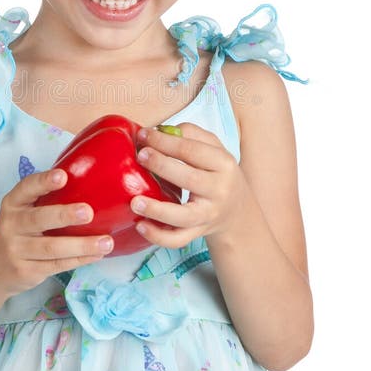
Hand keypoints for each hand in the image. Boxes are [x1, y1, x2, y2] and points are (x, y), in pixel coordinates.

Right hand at [0, 169, 113, 299]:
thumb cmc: (17, 233)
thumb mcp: (20, 213)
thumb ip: (43, 200)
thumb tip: (87, 182)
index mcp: (13, 204)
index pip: (26, 188)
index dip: (44, 181)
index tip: (63, 176)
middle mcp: (11, 226)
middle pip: (38, 220)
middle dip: (63, 215)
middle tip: (88, 212)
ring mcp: (17, 250)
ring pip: (52, 248)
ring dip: (82, 245)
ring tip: (106, 242)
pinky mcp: (26, 271)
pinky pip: (57, 265)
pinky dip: (80, 260)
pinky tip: (97, 254)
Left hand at [129, 123, 249, 248]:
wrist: (236, 210)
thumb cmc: (217, 173)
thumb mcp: (214, 149)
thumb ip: (190, 134)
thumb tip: (160, 130)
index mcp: (224, 164)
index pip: (192, 150)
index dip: (165, 141)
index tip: (143, 135)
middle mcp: (219, 190)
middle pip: (189, 178)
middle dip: (162, 165)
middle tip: (140, 156)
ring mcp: (208, 215)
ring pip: (183, 216)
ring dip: (157, 210)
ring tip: (135, 201)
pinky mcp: (198, 233)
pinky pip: (178, 239)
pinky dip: (159, 236)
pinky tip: (140, 226)